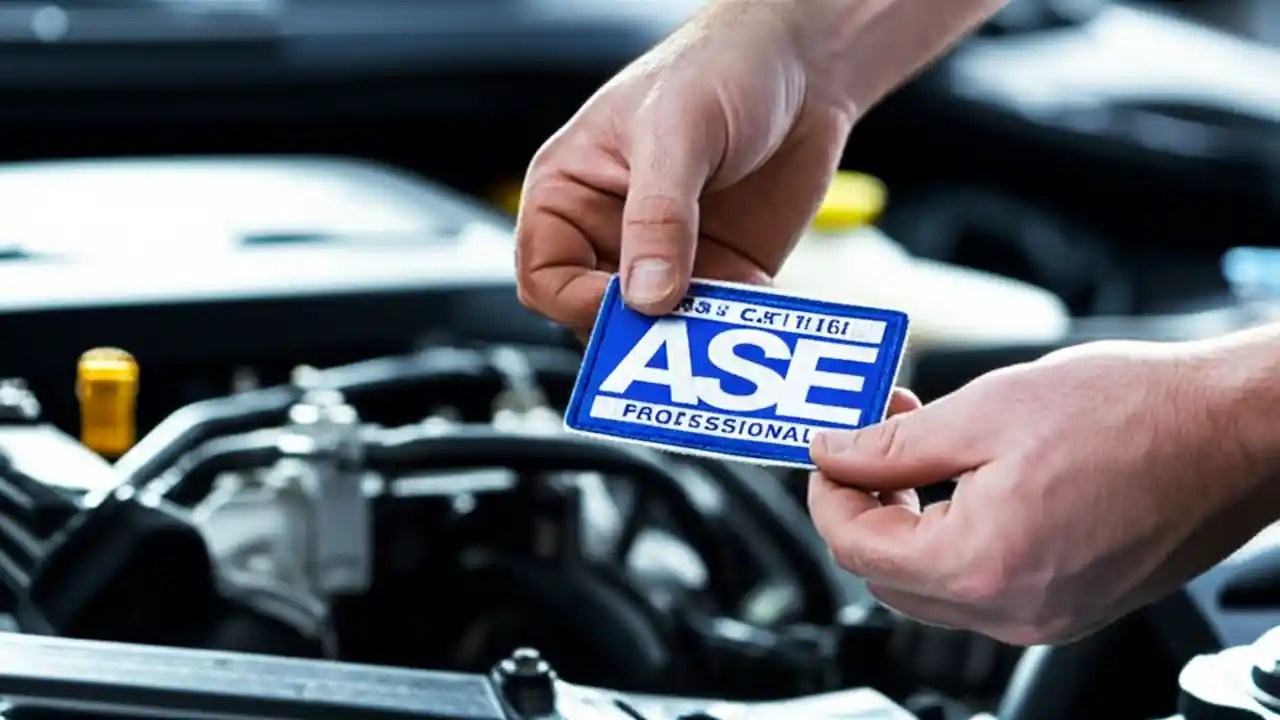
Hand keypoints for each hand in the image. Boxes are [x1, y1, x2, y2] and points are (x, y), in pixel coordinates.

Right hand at [515, 0, 858, 335]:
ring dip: (689, 337)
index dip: (576, 301)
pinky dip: (735, 330)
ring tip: (721, 327)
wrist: (806, 63)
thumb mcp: (676, 132)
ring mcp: (670, 258)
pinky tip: (756, 317)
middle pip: (598, 315)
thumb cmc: (720, 67)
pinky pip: (718, 323)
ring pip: (660, 329)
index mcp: (571, 192)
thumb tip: (646, 294)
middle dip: (634, 330)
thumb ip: (658, 216)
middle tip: (674, 329)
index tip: (624, 306)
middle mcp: (613, 232)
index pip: (545, 276)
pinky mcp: (724, 272)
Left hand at [808, 338, 1279, 645]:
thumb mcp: (988, 411)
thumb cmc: (1134, 414)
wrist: (1233, 433)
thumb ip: (895, 444)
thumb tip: (834, 453)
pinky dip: (955, 538)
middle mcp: (1010, 611)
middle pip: (886, 575)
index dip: (827, 491)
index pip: (855, 546)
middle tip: (874, 438)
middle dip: (865, 505)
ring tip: (922, 450)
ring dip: (907, 521)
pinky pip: (982, 585)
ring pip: (931, 585)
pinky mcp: (1070, 605)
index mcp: (980, 566)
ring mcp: (1044, 617)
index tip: (830, 447)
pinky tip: (968, 482)